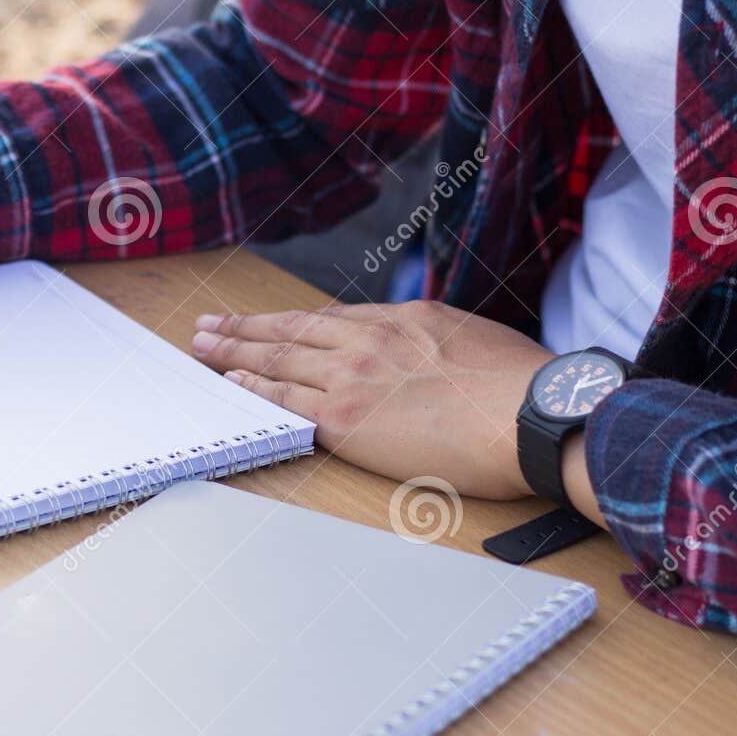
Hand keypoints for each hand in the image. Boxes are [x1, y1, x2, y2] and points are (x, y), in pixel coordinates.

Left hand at [191, 300, 555, 498]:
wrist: (534, 416)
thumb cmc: (526, 392)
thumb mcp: (481, 344)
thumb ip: (444, 348)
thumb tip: (438, 365)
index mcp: (408, 319)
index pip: (337, 321)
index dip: (296, 324)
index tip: (273, 323)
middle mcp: (373, 339)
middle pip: (295, 329)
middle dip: (247, 326)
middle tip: (211, 323)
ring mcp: (355, 375)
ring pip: (279, 357)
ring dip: (234, 350)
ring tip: (202, 345)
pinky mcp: (346, 416)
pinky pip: (285, 398)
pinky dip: (253, 387)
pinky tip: (229, 382)